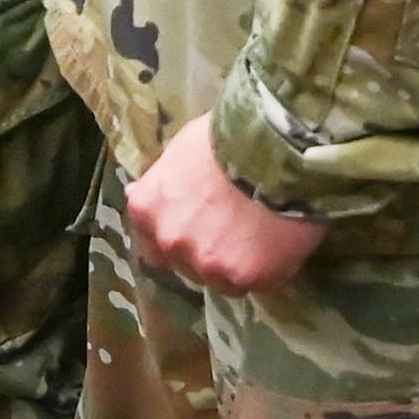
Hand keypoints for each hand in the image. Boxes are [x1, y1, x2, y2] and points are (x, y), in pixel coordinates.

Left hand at [121, 117, 322, 294]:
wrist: (279, 144)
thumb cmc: (229, 135)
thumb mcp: (180, 150)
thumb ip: (161, 182)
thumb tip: (139, 194)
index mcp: (147, 209)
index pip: (152, 244)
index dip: (179, 237)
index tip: (200, 229)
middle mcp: (170, 241)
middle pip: (186, 265)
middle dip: (206, 251)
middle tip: (235, 229)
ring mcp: (207, 263)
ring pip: (220, 279)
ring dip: (236, 264)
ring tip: (261, 235)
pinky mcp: (246, 277)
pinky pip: (256, 283)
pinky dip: (268, 268)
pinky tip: (280, 242)